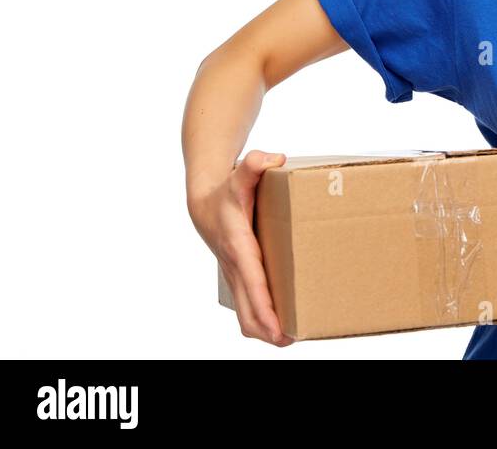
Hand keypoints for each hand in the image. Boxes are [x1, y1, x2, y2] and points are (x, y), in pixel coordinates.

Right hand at [189, 149, 294, 346]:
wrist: (203, 200)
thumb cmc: (227, 190)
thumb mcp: (240, 173)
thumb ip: (255, 163)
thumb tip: (274, 157)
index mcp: (239, 246)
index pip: (253, 283)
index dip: (265, 307)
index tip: (279, 328)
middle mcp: (235, 265)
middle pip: (248, 309)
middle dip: (268, 328)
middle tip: (293, 339)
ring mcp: (235, 274)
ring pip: (245, 312)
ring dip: (263, 328)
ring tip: (291, 336)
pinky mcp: (238, 276)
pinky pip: (247, 304)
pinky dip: (260, 317)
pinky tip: (282, 320)